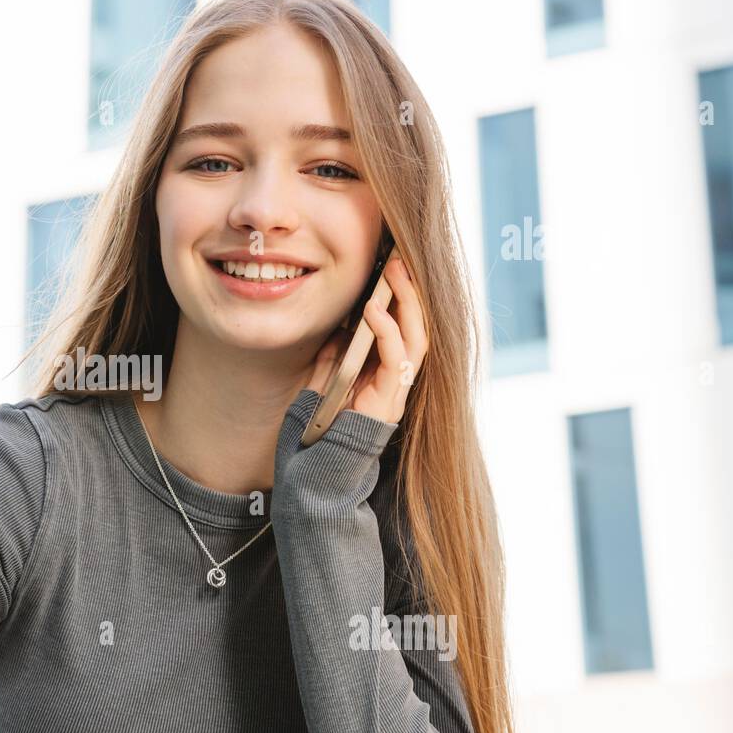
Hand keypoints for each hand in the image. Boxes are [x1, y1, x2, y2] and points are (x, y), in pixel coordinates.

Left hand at [305, 252, 427, 425]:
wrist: (314, 474)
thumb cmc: (318, 432)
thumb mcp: (323, 381)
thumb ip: (334, 357)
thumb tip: (340, 325)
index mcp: (384, 376)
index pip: (404, 330)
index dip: (403, 298)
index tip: (392, 266)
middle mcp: (397, 383)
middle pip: (417, 329)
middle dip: (411, 292)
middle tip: (400, 258)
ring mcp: (395, 394)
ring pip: (415, 339)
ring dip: (405, 303)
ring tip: (393, 273)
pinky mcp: (388, 403)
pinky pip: (395, 359)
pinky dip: (386, 330)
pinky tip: (373, 309)